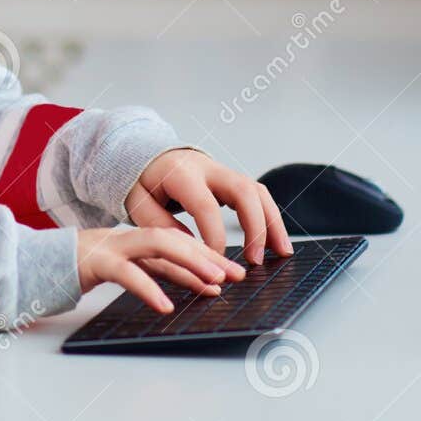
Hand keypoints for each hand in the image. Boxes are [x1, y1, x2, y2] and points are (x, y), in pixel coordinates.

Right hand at [76, 227, 245, 313]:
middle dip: (206, 256)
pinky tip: (165, 305)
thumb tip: (199, 285)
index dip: (208, 256)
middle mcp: (129, 239)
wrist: (39, 265)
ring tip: (211, 282)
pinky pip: (126, 273)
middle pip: (175, 239)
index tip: (233, 272)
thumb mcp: (130, 272)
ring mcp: (112, 247)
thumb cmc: (83, 270)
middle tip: (233, 275)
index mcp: (138, 241)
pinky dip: (148, 288)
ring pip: (157, 245)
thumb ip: (158, 274)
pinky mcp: (95, 263)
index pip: (180, 243)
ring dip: (188, 262)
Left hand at [125, 149, 292, 264]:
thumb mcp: (139, 202)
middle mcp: (208, 168)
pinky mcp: (232, 181)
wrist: (150, 157)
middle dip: (255, 226)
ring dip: (273, 222)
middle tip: (255, 260)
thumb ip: (161, 224)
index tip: (215, 263)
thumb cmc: (144, 182)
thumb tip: (193, 249)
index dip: (214, 236)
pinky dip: (270, 218)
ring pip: (258, 191)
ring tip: (282, 253)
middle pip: (243, 191)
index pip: (205, 206)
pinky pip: (258, 196)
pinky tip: (276, 243)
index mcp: (181, 174)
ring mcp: (224, 172)